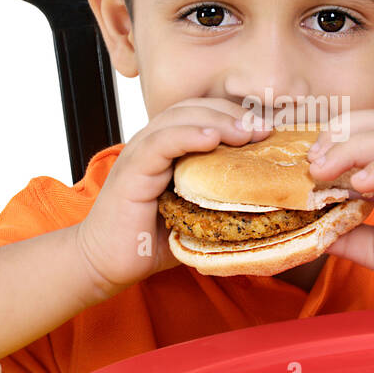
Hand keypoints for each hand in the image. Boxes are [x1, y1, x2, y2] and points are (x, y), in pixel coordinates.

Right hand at [76, 98, 269, 299]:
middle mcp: (153, 144)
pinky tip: (212, 138)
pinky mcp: (131, 171)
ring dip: (217, 120)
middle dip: (233, 113)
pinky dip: (187, 135)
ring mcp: (140, 154)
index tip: (268, 131)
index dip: (235, 116)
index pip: (203, 114)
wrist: (106, 264)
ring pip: (179, 117)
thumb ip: (222, 204)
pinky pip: (160, 142)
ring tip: (246, 132)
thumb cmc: (151, 242)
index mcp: (169, 149)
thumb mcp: (196, 218)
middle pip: (194, 108)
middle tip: (264, 130)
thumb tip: (267, 205)